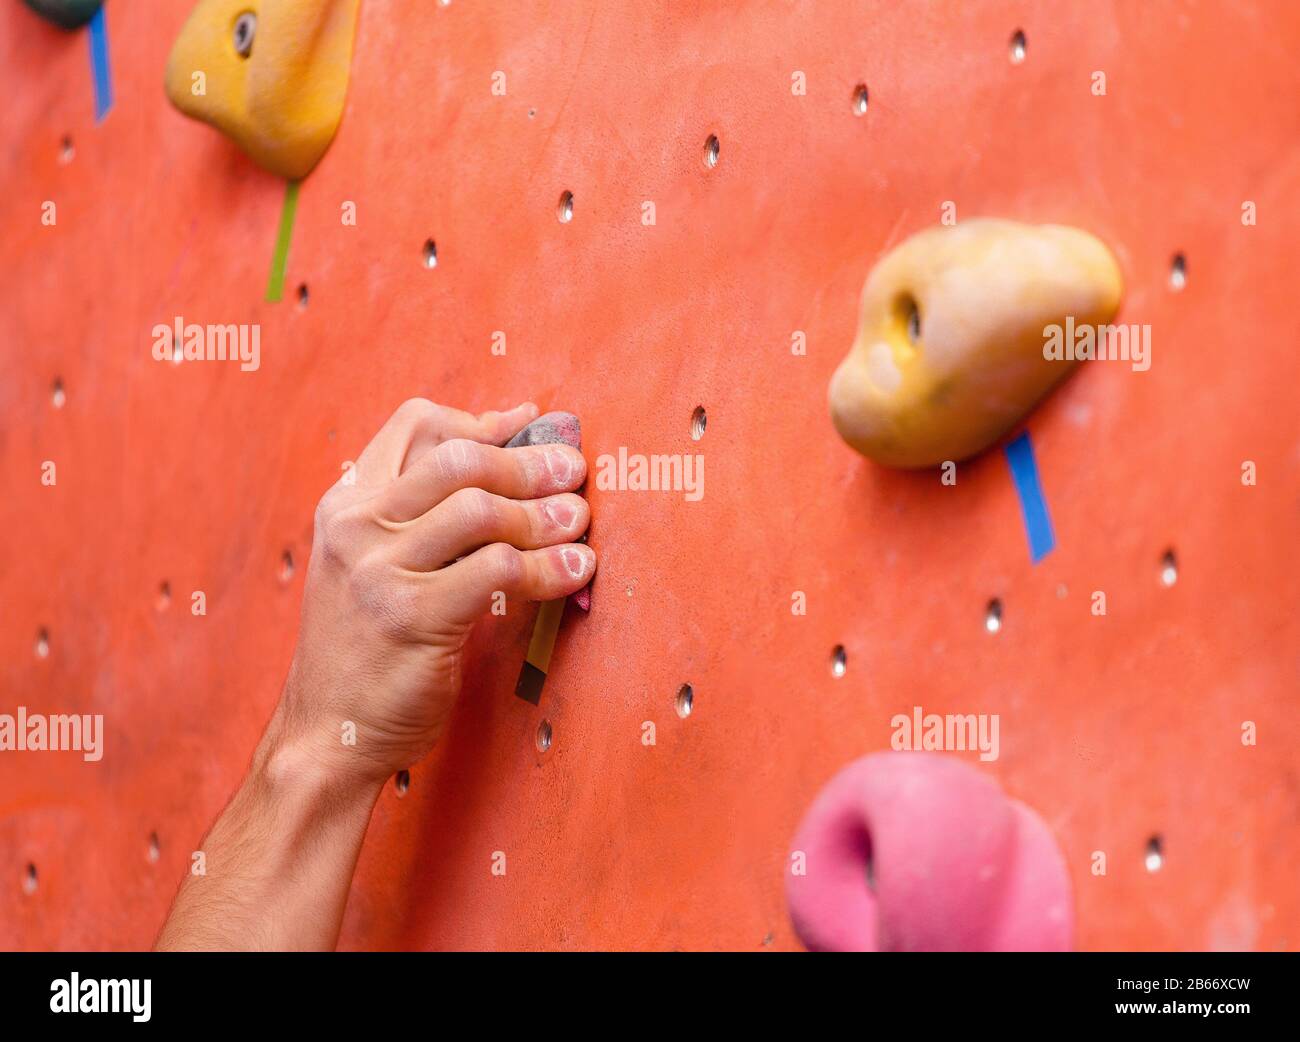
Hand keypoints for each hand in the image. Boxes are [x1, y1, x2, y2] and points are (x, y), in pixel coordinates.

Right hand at [267, 398, 593, 785]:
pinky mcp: (413, 617)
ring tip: (580, 521)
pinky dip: (548, 565)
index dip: (483, 420)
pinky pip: (498, 569)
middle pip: (460, 459)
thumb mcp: (374, 565)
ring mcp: (380, 571)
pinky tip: (575, 571)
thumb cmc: (367, 648)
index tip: (534, 425)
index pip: (416, 424)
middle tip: (574, 471)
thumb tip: (505, 440)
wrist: (327, 735)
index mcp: (347, 505)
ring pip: (482, 510)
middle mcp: (357, 528)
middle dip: (528, 461)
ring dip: (545, 513)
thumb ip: (426, 513)